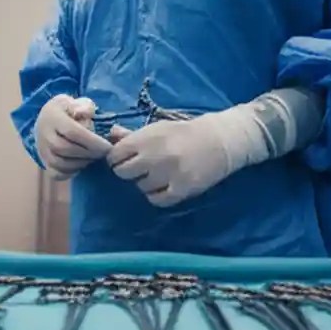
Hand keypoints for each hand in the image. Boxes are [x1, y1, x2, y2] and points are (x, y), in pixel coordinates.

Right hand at [35, 94, 111, 176]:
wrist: (46, 120)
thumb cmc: (67, 111)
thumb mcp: (76, 101)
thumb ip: (84, 106)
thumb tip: (86, 113)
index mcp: (53, 116)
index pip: (72, 131)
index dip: (92, 141)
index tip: (108, 146)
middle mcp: (44, 134)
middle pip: (66, 148)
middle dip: (89, 153)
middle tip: (104, 153)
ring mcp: (42, 150)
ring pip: (61, 163)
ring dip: (81, 163)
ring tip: (93, 157)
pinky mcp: (44, 162)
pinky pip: (56, 174)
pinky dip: (70, 173)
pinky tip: (81, 165)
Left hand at [107, 110, 267, 206]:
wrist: (219, 140)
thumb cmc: (184, 133)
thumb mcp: (157, 129)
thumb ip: (133, 135)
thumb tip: (111, 135)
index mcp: (146, 138)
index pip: (115, 155)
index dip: (117, 159)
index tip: (125, 159)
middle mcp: (154, 156)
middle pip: (123, 172)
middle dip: (129, 171)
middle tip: (141, 169)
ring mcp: (168, 174)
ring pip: (140, 187)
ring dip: (146, 183)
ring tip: (158, 175)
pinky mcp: (181, 189)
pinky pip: (156, 200)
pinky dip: (157, 196)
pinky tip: (165, 187)